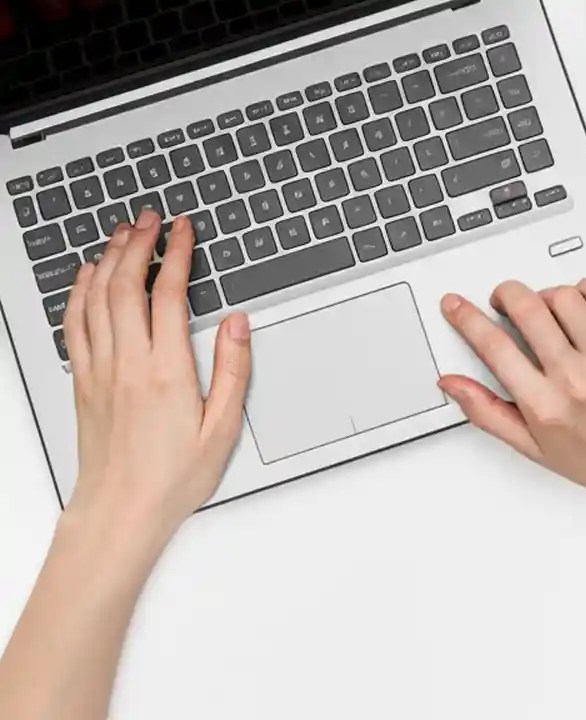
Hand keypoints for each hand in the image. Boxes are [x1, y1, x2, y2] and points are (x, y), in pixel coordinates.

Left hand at [63, 211, 251, 539]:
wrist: (121, 511)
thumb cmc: (173, 477)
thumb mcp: (224, 428)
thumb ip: (233, 370)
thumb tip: (238, 323)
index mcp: (167, 372)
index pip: (168, 295)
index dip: (176, 254)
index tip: (184, 230)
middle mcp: (128, 364)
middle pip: (125, 285)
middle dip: (139, 243)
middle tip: (152, 218)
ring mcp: (99, 370)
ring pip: (96, 297)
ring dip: (109, 258)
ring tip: (124, 233)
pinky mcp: (82, 382)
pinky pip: (75, 323)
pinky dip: (79, 291)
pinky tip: (88, 275)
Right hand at [438, 279, 585, 510]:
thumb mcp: (534, 447)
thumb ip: (488, 412)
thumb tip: (452, 385)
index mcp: (544, 406)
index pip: (493, 348)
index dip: (466, 319)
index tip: (456, 305)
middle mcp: (574, 378)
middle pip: (526, 308)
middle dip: (504, 294)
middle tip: (503, 301)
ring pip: (562, 296)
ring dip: (544, 294)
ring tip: (545, 310)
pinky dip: (583, 290)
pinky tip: (579, 307)